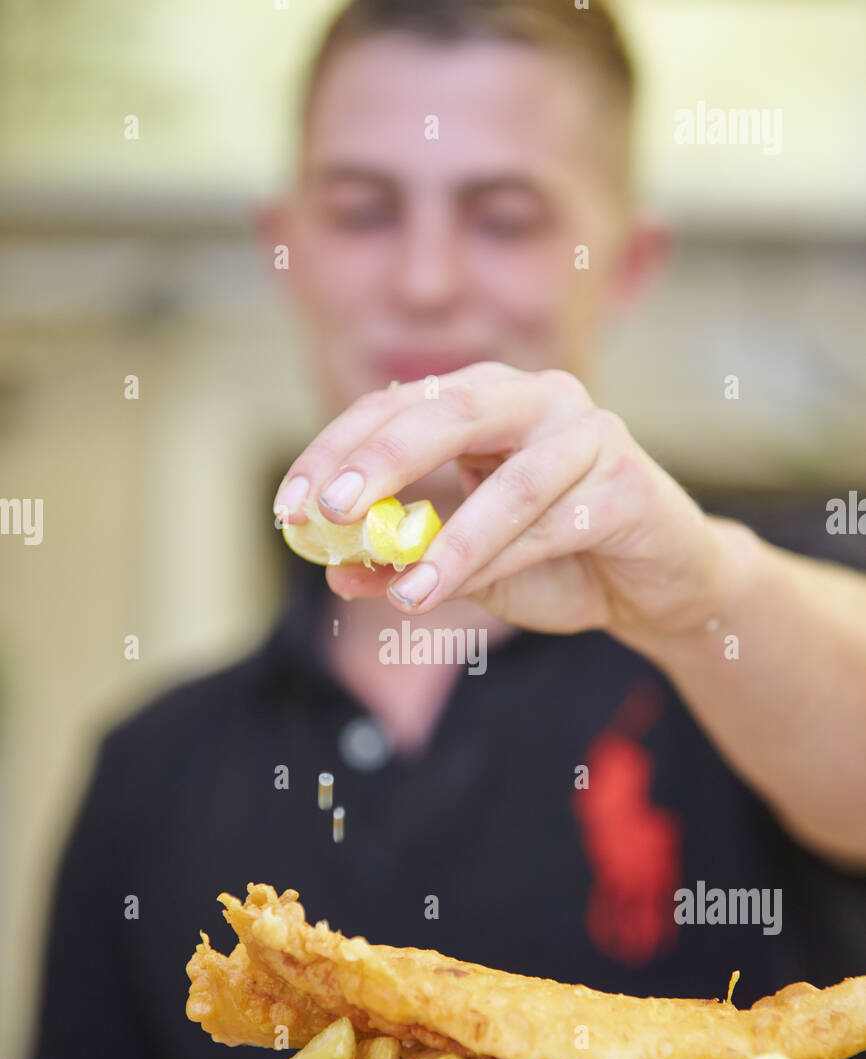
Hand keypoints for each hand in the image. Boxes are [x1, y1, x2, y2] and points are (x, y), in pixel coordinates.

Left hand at [274, 361, 735, 640]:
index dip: (334, 453)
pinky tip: (448, 593)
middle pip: (448, 412)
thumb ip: (409, 560)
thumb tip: (336, 575)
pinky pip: (553, 526)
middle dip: (382, 460)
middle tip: (329, 510)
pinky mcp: (628, 485)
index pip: (395, 408)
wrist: (660, 584)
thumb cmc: (560, 560)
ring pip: (508, 483)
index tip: (286, 508)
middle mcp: (538, 398)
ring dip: (448, 540)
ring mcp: (589, 434)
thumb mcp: (468, 565)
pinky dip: (497, 561)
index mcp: (486, 400)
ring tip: (402, 590)